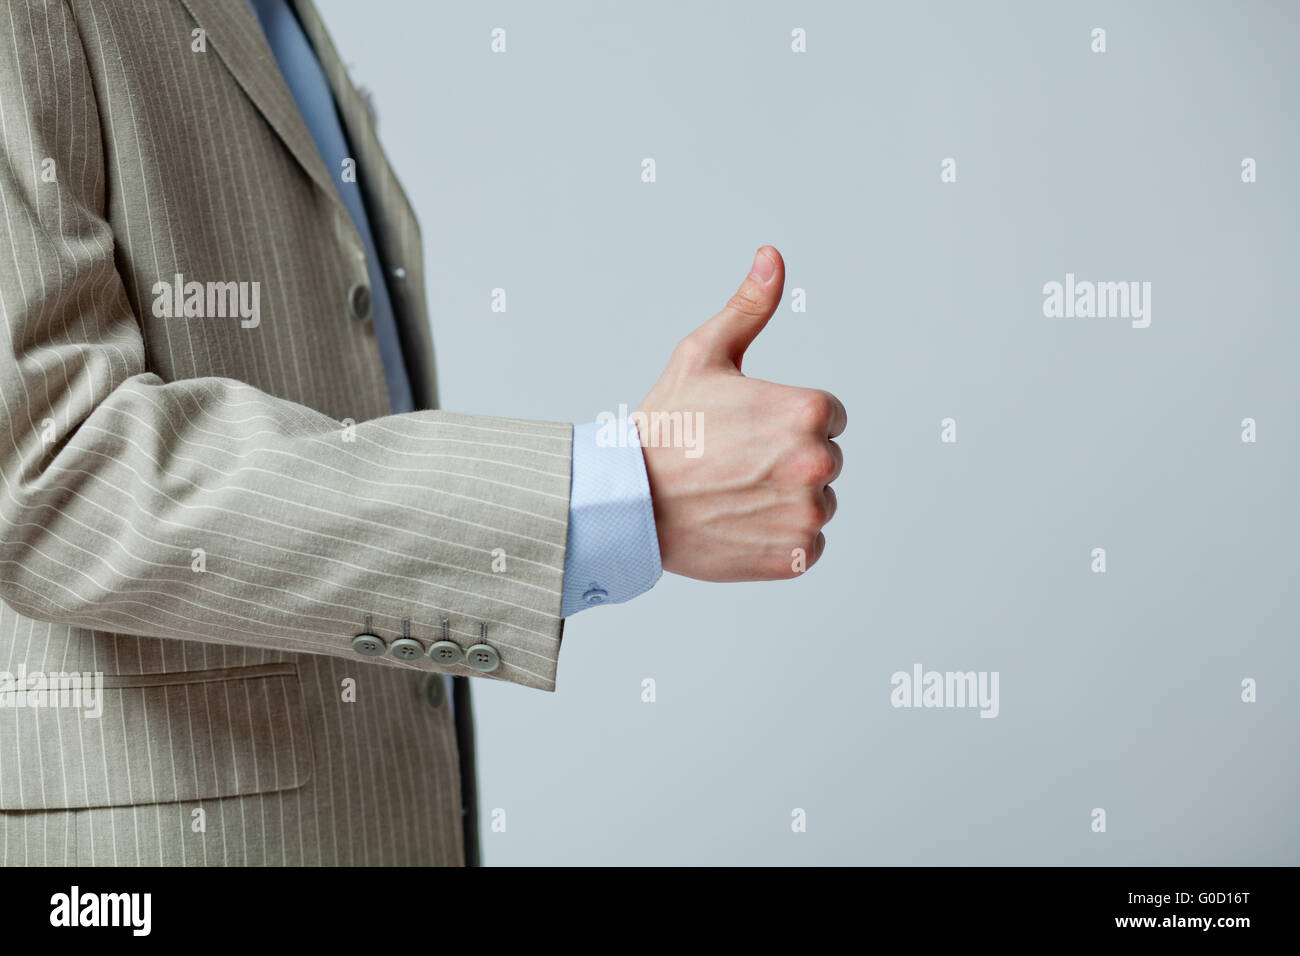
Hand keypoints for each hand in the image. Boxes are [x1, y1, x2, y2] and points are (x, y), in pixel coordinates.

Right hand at [636, 246, 845, 581]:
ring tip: (733, 495)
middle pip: (826, 461)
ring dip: (784, 501)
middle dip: (787, 461)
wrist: (628, 502)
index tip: (745, 431)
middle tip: (733, 464)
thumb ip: (749, 307)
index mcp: (806, 412)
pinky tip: (738, 524)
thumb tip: (773, 257)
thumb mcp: (702, 355)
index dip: (785, 421)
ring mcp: (806, 514)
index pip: (829, 417)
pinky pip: (806, 545)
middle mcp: (817, 464)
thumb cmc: (663, 427)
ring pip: (816, 503)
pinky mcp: (794, 556)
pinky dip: (778, 539)